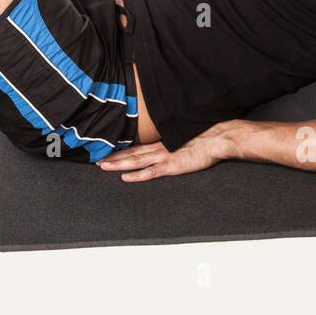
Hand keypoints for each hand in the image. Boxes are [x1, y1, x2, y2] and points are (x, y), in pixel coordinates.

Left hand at [95, 137, 223, 180]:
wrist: (218, 137)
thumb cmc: (205, 136)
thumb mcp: (184, 136)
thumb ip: (173, 140)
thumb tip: (167, 143)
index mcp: (162, 141)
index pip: (137, 146)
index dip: (122, 149)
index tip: (108, 152)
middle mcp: (159, 147)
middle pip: (132, 153)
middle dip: (113, 157)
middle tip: (97, 161)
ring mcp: (165, 156)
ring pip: (136, 161)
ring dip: (118, 164)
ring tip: (103, 167)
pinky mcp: (173, 165)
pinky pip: (151, 172)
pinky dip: (137, 175)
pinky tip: (125, 178)